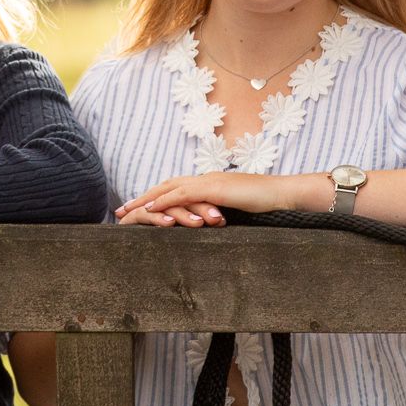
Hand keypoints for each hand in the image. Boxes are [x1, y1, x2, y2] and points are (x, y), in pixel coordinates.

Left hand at [116, 171, 330, 226]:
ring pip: (169, 188)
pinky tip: (150, 209)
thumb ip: (223, 216)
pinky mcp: (214, 189)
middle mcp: (206, 179)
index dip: (157, 197)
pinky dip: (164, 200)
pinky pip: (183, 194)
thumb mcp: (239, 211)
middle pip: (166, 185)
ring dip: (146, 199)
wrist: (284, 194)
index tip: (138, 208)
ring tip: (128, 211)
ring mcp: (209, 182)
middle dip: (143, 197)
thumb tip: (214, 226)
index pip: (177, 188)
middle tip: (122, 210)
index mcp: (210, 184)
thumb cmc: (267, 205)